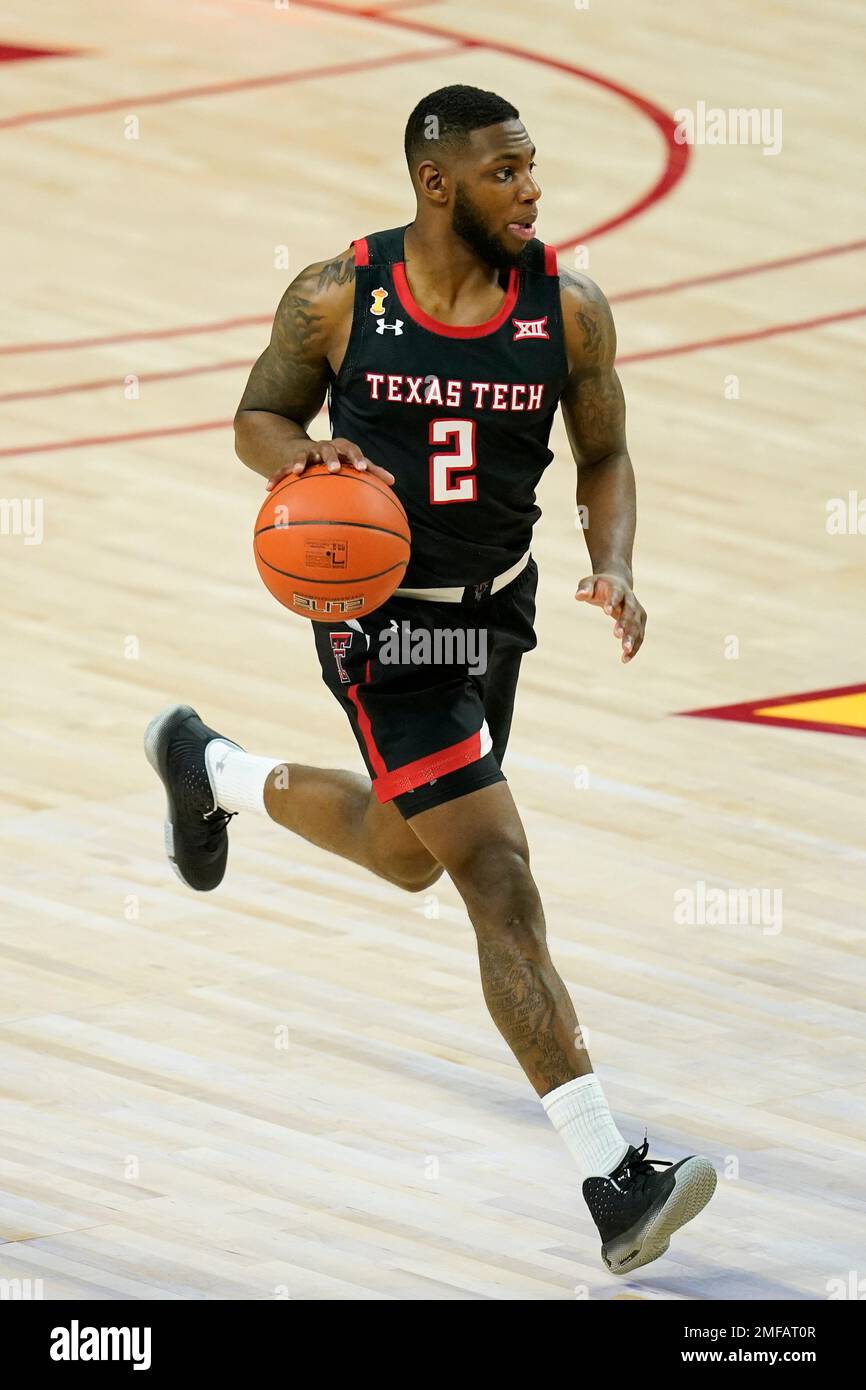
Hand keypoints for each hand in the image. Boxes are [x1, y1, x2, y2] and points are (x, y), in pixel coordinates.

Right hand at [265, 438, 394, 490]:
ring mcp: (306, 453)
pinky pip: (282, 469)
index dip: (358, 458)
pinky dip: (276, 477)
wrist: (307, 449)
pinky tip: (268, 488)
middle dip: (331, 457)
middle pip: (328, 448)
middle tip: (335, 469)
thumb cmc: (337, 460)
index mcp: (340, 448)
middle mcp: (323, 448)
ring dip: (301, 461)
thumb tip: (393, 482)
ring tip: (299, 471)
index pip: (351, 449)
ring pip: (304, 454)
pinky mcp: (290, 460)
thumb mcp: (352, 463)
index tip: (363, 469)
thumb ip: (371, 472)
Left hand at [575, 572, 645, 662]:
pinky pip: (639, 636)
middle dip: (625, 623)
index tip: (607, 612)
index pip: (616, 594)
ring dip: (632, 639)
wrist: (618, 583)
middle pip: (630, 612)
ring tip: (625, 651)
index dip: (612, 602)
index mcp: (617, 588)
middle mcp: (630, 600)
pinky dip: (634, 647)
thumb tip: (578, 596)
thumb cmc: (600, 586)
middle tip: (618, 635)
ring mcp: (637, 611)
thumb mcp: (589, 583)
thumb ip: (584, 588)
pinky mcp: (640, 622)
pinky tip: (625, 659)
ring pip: (637, 626)